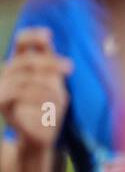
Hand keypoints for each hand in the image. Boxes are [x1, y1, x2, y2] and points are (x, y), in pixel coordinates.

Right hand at [0, 28, 71, 150]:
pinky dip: (37, 94)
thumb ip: (50, 65)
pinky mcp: (1, 103)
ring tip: (61, 94)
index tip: (49, 35)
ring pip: (22, 77)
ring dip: (46, 82)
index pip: (20, 43)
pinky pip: (16, 92)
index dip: (32, 36)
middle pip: (25, 60)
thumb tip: (50, 42)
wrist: (41, 136)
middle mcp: (9, 73)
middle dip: (49, 62)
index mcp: (22, 66)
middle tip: (71, 67)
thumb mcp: (55, 83)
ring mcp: (2, 87)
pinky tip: (53, 100)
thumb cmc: (49, 108)